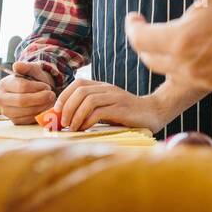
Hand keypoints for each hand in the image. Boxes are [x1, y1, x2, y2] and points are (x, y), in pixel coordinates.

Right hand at [0, 61, 55, 123]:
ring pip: (26, 112)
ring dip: (42, 106)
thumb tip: (16, 65)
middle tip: (51, 95)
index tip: (47, 86)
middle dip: (40, 98)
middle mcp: (1, 98)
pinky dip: (39, 114)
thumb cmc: (34, 80)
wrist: (36, 91)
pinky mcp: (14, 121)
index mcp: (4, 84)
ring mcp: (6, 111)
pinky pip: (28, 120)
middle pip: (22, 101)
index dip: (38, 87)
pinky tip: (45, 108)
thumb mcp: (33, 70)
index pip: (22, 87)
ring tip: (49, 101)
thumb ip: (26, 67)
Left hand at [53, 78, 185, 133]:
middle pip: (80, 91)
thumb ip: (92, 109)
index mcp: (103, 87)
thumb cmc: (129, 114)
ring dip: (75, 115)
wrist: (155, 112)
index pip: (77, 83)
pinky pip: (99, 112)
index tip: (56, 112)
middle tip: (62, 123)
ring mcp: (115, 97)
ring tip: (72, 128)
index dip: (64, 96)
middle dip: (66, 107)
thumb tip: (67, 120)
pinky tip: (85, 129)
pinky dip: (87, 121)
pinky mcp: (121, 108)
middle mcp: (108, 89)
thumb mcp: (108, 108)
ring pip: (87, 100)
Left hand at [125, 0, 211, 94]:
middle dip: (143, 41)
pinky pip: (191, 79)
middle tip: (145, 27)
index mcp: (179, 41)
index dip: (132, 26)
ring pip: (169, 71)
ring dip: (162, 55)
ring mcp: (203, 79)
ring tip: (169, 39)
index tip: (134, 16)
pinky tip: (195, 51)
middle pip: (149, 58)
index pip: (139, 38)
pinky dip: (185, 66)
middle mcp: (186, 66)